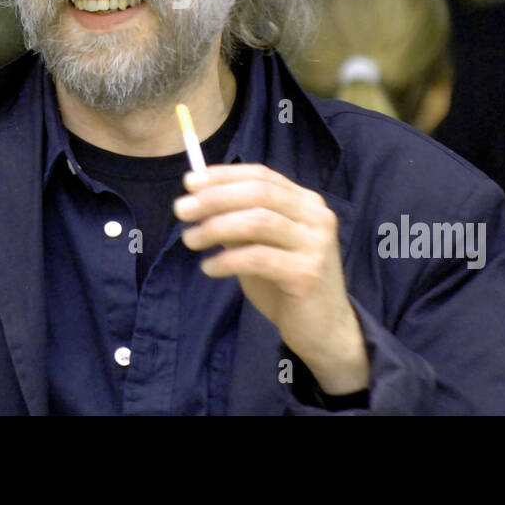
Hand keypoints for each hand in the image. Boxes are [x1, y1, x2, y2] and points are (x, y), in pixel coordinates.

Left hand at [175, 163, 369, 395]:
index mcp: (305, 202)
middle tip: (181, 210)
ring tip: (189, 240)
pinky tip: (209, 268)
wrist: (323, 329)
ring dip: (216, 227)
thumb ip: (238, 223)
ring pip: (259, 221)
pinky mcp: (308, 272)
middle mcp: (315, 216)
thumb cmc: (286, 284)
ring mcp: (315, 243)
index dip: (224, 175)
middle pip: (259, 193)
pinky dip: (227, 260)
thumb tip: (197, 200)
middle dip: (215, 198)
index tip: (190, 182)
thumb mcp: (260, 246)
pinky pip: (258, 258)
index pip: (261, 175)